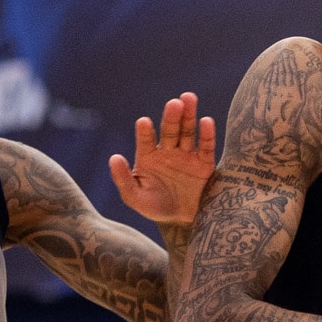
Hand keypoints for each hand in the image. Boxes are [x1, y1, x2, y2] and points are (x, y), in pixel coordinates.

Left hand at [109, 93, 216, 230]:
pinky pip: (206, 147)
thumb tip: (114, 158)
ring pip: (187, 132)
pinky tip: (206, 121)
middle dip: (171, 116)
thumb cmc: (155, 208)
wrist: (182, 223)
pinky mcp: (204, 164)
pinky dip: (207, 134)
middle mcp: (167, 151)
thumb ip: (123, 180)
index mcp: (148, 156)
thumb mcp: (135, 198)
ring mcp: (187, 155)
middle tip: (174, 103)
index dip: (145, 132)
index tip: (145, 123)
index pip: (145, 140)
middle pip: (169, 130)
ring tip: (188, 99)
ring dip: (188, 116)